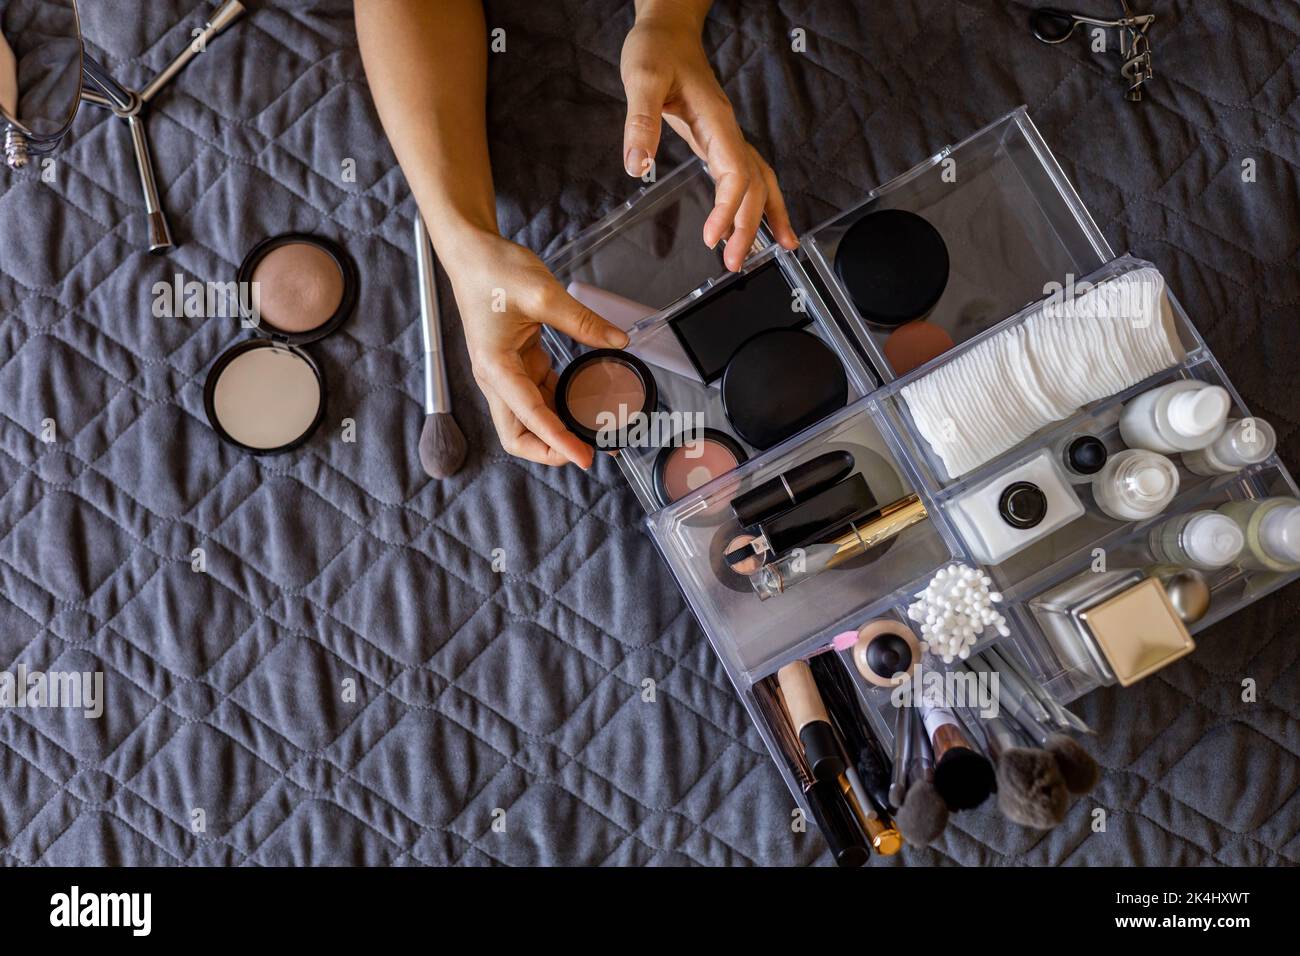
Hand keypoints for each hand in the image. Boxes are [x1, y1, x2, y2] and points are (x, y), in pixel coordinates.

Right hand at [442, 230, 629, 467]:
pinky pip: (540, 398)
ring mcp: (507, 375)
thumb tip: (618, 341)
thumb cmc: (494, 271)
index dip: (558, 442)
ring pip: (530, 421)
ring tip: (597, 435)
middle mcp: (497, 379)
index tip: (585, 457)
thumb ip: (583, 322)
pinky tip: (585, 407)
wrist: (472, 255)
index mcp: (495, 367)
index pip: (529, 418)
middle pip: (519, 435)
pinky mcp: (518, 366)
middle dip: (551, 450)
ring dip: (559, 432)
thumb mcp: (543, 293)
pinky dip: (561, 407)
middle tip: (590, 452)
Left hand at [621, 7, 797, 270]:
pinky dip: (759, 202)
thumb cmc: (657, 49)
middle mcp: (728, 132)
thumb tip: (638, 166)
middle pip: (754, 185)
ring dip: (767, 217)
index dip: (729, 208)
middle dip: (750, 226)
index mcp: (715, 121)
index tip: (713, 238)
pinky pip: (747, 176)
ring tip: (776, 250)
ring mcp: (727, 137)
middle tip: (735, 264)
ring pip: (760, 181)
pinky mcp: (719, 141)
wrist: (669, 30)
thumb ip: (640, 122)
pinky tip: (762, 223)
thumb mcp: (641, 79)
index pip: (734, 173)